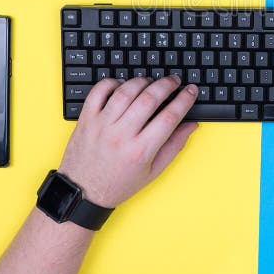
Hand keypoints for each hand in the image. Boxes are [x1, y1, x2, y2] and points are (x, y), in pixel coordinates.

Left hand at [57, 75, 198, 207]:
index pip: (169, 117)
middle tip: (174, 80)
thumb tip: (191, 125)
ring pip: (125, 91)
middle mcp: (120, 136)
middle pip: (149, 99)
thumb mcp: (152, 172)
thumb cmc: (117, 184)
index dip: (184, 100)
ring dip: (142, 81)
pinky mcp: (86, 119)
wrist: (82, 193)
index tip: (191, 91)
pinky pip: (99, 91)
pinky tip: (123, 85)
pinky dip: (112, 82)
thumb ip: (174, 146)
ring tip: (150, 82)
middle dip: (166, 85)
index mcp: (140, 151)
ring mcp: (101, 125)